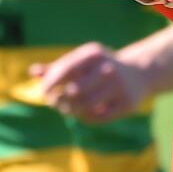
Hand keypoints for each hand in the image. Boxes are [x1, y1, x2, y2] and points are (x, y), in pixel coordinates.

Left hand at [31, 43, 148, 121]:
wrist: (139, 73)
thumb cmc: (100, 67)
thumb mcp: (82, 62)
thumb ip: (58, 67)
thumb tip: (32, 72)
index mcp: (93, 54)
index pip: (65, 70)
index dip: (50, 83)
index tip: (44, 92)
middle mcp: (108, 68)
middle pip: (73, 91)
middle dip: (58, 100)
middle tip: (53, 103)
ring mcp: (119, 87)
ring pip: (84, 106)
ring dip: (70, 111)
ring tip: (65, 110)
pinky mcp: (127, 104)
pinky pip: (98, 117)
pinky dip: (86, 117)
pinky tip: (83, 113)